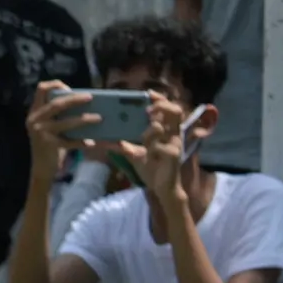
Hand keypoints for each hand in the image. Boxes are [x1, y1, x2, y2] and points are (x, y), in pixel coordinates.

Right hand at [26, 80, 93, 165]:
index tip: (69, 87)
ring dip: (84, 119)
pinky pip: (69, 142)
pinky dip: (81, 142)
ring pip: (65, 122)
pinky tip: (90, 143)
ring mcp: (40, 132)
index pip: (41, 89)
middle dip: (75, 99)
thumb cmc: (50, 142)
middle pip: (56, 104)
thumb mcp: (49, 124)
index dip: (55, 85)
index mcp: (35, 111)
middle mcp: (35, 120)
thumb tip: (83, 100)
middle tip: (91, 97)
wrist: (42, 166)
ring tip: (99, 118)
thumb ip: (58, 112)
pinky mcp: (48, 145)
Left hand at [126, 92, 187, 206]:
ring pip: (167, 128)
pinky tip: (150, 156)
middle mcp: (173, 135)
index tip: (147, 94)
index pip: (167, 110)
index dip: (160, 100)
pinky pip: (163, 147)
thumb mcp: (135, 155)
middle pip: (176, 112)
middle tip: (148, 110)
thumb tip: (105, 141)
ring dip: (152, 131)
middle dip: (162, 106)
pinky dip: (154, 149)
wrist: (161, 187)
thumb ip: (124, 146)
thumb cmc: (151, 168)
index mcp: (166, 131)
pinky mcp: (175, 155)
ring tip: (144, 140)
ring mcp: (175, 144)